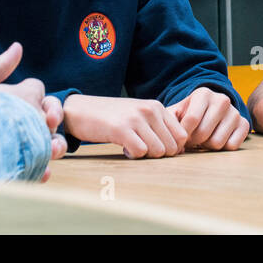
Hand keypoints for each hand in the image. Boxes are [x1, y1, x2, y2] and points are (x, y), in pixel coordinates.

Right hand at [63, 95, 188, 158]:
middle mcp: (150, 110)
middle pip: (172, 147)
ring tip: (131, 147)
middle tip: (141, 148)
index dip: (172, 148)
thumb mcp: (139, 115)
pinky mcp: (121, 129)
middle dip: (158, 154)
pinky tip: (123, 148)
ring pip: (158, 151)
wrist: (80, 109)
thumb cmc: (112, 116)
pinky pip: (140, 152)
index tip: (154, 148)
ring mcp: (136, 119)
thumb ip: (158, 128)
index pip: (182, 136)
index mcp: (156, 107)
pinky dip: (132, 156)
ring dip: (145, 156)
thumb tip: (179, 150)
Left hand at [168, 87, 248, 150]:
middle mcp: (222, 99)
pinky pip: (232, 146)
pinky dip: (222, 148)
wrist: (211, 109)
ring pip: (217, 143)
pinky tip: (216, 139)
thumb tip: (173, 140)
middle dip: (194, 141)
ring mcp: (235, 112)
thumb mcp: (176, 112)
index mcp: (203, 93)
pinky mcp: (244, 124)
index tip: (181, 137)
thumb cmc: (189, 113)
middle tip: (192, 139)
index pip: (191, 120)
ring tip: (204, 139)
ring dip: (207, 146)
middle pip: (203, 133)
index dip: (184, 134)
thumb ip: (168, 121)